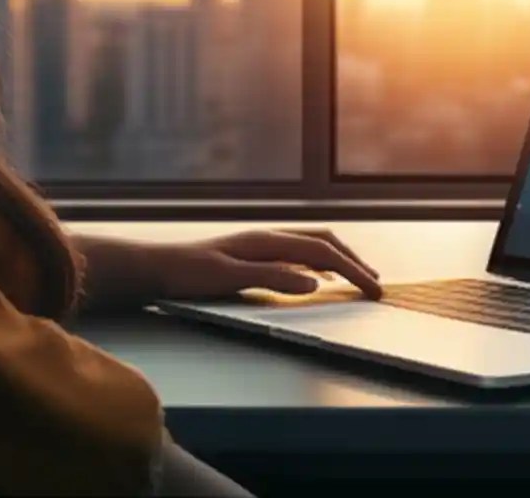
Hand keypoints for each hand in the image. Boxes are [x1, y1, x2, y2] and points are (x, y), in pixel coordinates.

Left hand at [157, 229, 381, 299]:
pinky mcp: (253, 255)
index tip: (374, 290)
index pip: (323, 253)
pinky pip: (298, 253)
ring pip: (312, 245)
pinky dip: (320, 263)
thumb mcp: (228, 278)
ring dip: (340, 259)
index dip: (352, 270)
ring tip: (358, 276)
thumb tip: (315, 282)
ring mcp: (260, 245)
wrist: (153, 267)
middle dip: (354, 261)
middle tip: (376, 283)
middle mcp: (268, 238)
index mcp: (267, 241)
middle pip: (324, 242)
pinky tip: (320, 276)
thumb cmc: (186, 274)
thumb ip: (271, 277)